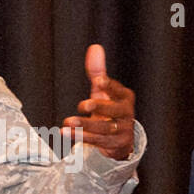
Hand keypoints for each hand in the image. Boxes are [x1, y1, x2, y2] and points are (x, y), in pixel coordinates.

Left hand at [62, 44, 135, 159]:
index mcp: (124, 97)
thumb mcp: (103, 90)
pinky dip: (81, 137)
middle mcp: (126, 114)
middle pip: (113, 111)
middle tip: (82, 105)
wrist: (119, 140)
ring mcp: (122, 131)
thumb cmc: (108, 108)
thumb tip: (95, 48)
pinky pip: (98, 141)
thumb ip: (98, 71)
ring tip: (67, 122)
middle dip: (98, 107)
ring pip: (103, 129)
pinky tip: (66, 132)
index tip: (98, 81)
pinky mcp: (114, 145)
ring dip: (84, 126)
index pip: (117, 90)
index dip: (109, 86)